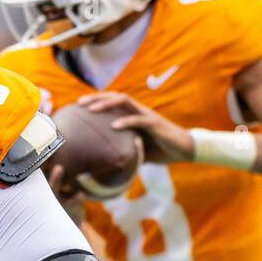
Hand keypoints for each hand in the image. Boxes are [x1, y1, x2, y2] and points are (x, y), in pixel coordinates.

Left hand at [79, 91, 193, 164]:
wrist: (183, 150)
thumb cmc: (159, 149)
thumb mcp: (136, 149)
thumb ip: (122, 150)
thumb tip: (104, 164)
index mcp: (133, 114)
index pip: (112, 102)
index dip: (96, 101)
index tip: (78, 105)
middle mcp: (138, 110)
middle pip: (115, 97)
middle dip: (97, 98)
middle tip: (79, 103)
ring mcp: (147, 115)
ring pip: (125, 102)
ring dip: (107, 104)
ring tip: (92, 110)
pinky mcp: (155, 124)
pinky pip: (138, 120)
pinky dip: (125, 122)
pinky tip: (114, 126)